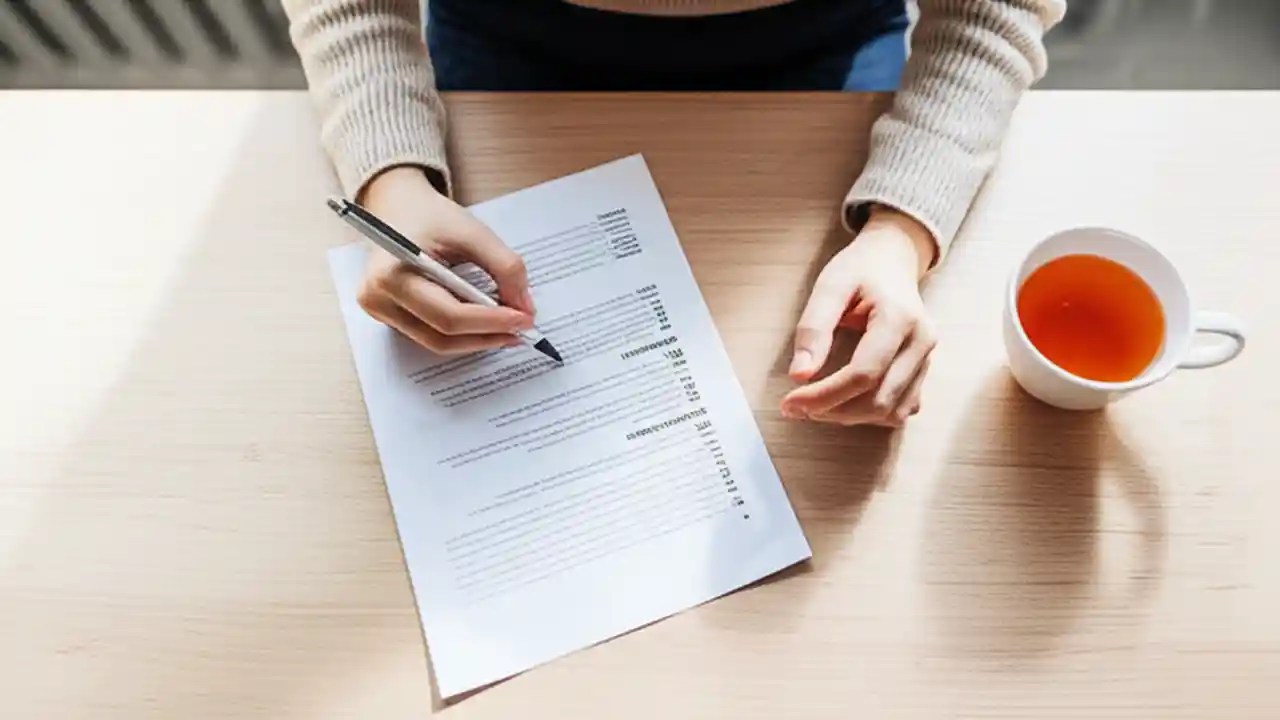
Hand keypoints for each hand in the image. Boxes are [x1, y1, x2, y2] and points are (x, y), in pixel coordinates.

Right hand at [355, 166, 535, 354]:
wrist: (398, 208)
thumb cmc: (431, 217)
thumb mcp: (472, 232)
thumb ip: (505, 266)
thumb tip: (524, 308)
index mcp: (393, 273)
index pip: (449, 314)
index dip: (491, 322)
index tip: (524, 319)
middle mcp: (378, 298)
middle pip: (443, 336)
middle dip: (488, 335)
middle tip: (522, 328)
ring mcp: (379, 311)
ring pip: (437, 343)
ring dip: (477, 340)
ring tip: (508, 329)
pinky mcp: (388, 317)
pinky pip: (430, 336)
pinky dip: (462, 334)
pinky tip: (484, 324)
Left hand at [781, 207, 937, 426]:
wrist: (893, 259)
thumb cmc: (860, 270)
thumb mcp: (830, 286)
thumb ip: (813, 328)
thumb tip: (799, 375)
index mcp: (899, 319)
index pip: (863, 374)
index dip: (824, 395)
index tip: (791, 402)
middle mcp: (921, 342)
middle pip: (878, 400)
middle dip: (833, 410)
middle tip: (796, 406)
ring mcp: (927, 359)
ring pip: (891, 412)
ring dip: (851, 417)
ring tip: (817, 404)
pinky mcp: (923, 370)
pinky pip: (901, 409)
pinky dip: (871, 414)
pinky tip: (845, 402)